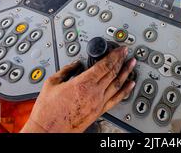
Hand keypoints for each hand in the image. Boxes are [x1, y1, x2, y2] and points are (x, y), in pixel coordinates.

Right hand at [21, 46, 135, 132]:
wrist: (48, 131)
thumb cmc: (48, 111)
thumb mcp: (52, 83)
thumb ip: (66, 70)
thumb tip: (75, 64)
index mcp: (82, 83)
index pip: (104, 65)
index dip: (115, 55)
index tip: (120, 49)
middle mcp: (93, 93)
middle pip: (113, 72)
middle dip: (121, 60)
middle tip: (126, 52)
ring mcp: (98, 103)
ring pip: (117, 84)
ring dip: (126, 72)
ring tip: (132, 64)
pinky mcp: (99, 111)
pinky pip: (116, 99)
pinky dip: (125, 91)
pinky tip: (130, 85)